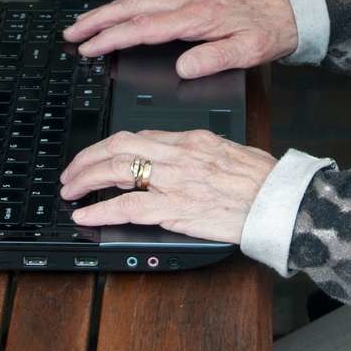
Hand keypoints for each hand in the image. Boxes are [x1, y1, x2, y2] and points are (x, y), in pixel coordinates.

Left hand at [59, 129, 276, 243]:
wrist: (281, 200)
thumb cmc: (263, 179)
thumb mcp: (228, 150)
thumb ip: (199, 152)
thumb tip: (178, 156)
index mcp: (191, 139)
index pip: (138, 136)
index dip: (109, 146)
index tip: (97, 156)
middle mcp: (178, 155)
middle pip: (118, 147)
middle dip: (87, 159)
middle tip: (71, 172)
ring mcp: (175, 181)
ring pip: (116, 171)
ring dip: (85, 180)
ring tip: (70, 191)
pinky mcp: (176, 209)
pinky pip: (128, 206)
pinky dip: (101, 209)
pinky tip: (85, 215)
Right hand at [62, 0, 297, 77]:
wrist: (288, 8)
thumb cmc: (268, 31)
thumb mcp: (247, 52)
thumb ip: (213, 59)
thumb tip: (182, 68)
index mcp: (195, 18)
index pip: (142, 30)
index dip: (110, 40)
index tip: (87, 49)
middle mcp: (186, 2)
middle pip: (130, 10)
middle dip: (96, 22)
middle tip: (69, 34)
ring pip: (138, 1)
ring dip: (108, 11)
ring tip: (84, 22)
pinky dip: (130, 1)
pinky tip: (122, 5)